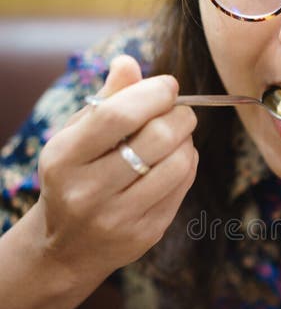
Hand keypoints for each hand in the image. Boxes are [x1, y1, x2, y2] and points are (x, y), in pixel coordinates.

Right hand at [33, 54, 198, 282]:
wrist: (68, 246)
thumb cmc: (75, 176)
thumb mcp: (75, 137)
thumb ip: (105, 100)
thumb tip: (128, 62)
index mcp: (64, 157)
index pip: (117, 116)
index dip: (152, 93)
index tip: (168, 85)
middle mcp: (87, 191)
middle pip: (155, 139)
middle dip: (179, 116)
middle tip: (181, 111)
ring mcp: (118, 217)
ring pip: (177, 164)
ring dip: (187, 141)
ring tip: (179, 136)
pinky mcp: (144, 234)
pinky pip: (182, 188)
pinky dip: (187, 165)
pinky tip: (176, 160)